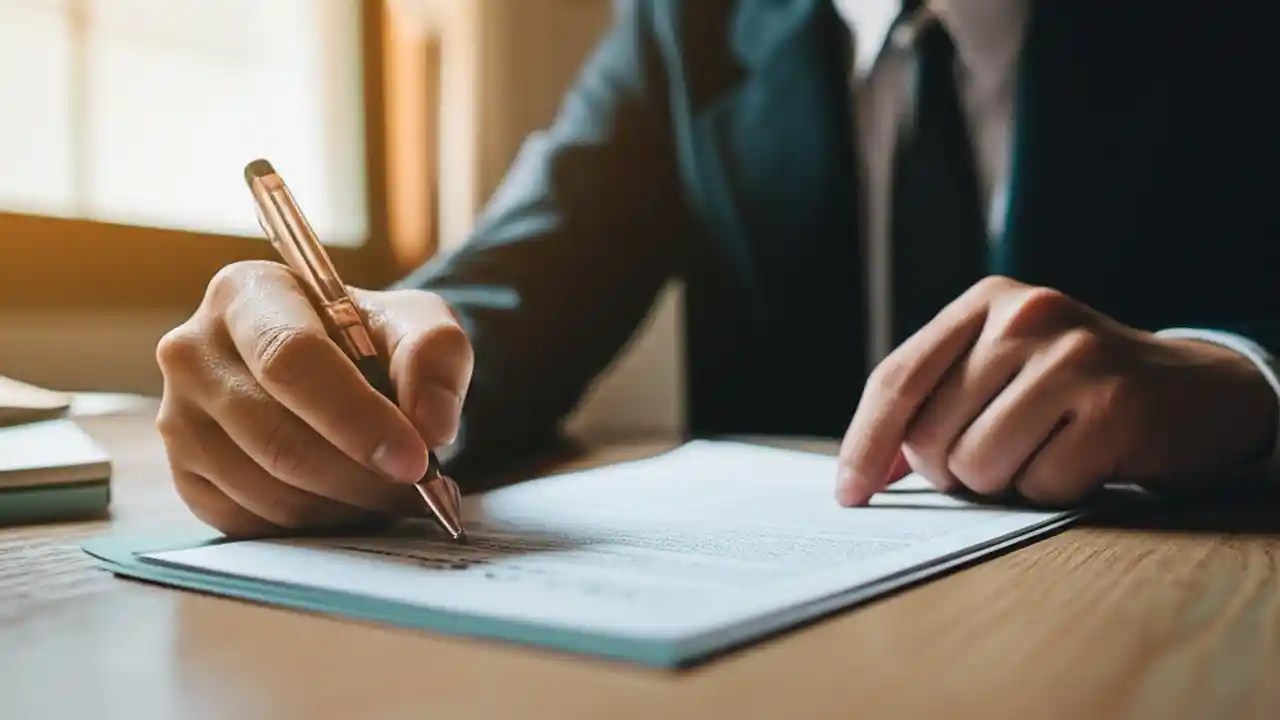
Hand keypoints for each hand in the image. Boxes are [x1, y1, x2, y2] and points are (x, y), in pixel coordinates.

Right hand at [156, 261, 473, 536]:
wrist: (338, 367)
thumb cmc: (371, 339)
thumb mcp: (417, 324)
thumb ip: (435, 357)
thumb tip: (431, 425)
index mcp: (247, 292)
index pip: (291, 359)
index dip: (356, 417)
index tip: (414, 459)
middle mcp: (193, 350)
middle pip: (277, 434)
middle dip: (360, 473)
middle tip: (418, 488)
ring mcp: (178, 417)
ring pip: (267, 487)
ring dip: (345, 504)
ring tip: (393, 493)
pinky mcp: (184, 474)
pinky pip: (251, 522)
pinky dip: (313, 525)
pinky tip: (350, 503)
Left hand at [836, 276, 1277, 505]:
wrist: (1192, 389)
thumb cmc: (1072, 387)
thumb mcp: (1001, 367)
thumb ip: (933, 402)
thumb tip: (866, 472)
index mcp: (987, 302)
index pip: (897, 379)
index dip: (865, 443)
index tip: (848, 494)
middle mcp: (1027, 316)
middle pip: (931, 434)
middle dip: (950, 470)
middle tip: (993, 456)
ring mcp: (1074, 358)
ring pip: (979, 465)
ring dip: (1003, 481)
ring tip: (1041, 449)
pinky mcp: (1113, 407)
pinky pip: (1040, 485)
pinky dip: (1053, 489)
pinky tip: (1082, 457)